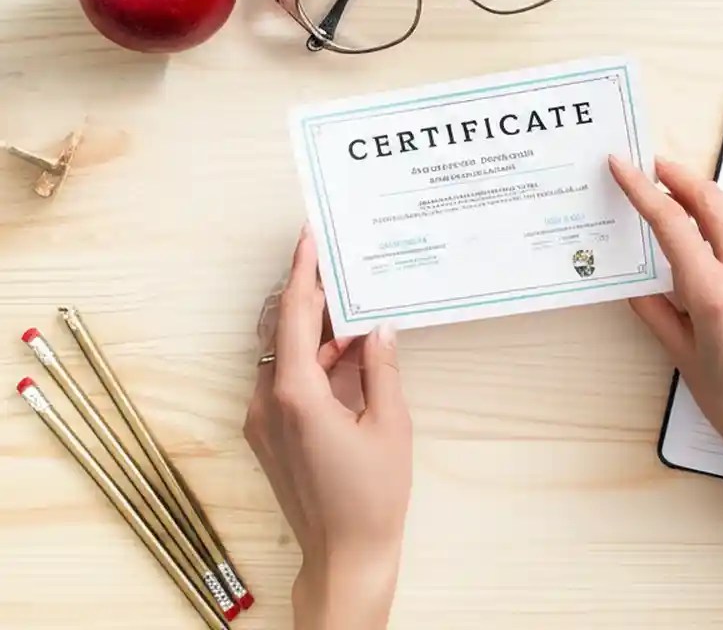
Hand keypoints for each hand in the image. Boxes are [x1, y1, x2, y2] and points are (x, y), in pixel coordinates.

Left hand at [244, 226, 411, 629]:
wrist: (345, 554)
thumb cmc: (372, 495)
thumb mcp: (390, 424)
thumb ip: (381, 368)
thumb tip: (378, 327)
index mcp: (296, 394)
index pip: (291, 314)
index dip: (301, 272)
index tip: (307, 238)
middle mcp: (267, 402)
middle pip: (279, 330)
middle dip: (307, 295)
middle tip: (336, 265)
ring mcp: (262, 421)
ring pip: (281, 356)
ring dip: (313, 332)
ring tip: (354, 313)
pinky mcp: (268, 436)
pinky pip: (284, 382)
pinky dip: (310, 362)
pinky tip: (346, 356)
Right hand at [612, 158, 722, 628]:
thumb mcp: (680, 357)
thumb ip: (654, 310)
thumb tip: (632, 279)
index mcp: (714, 295)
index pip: (672, 225)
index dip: (643, 190)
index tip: (624, 166)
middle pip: (711, 202)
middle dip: (679, 176)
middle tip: (652, 164)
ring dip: (711, 189)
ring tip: (683, 185)